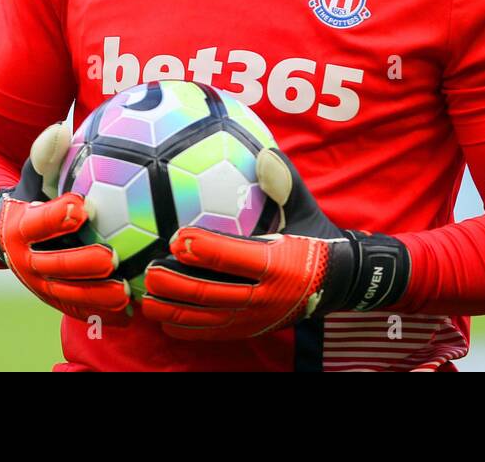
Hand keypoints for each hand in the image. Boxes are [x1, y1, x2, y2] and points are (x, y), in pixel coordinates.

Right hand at [0, 122, 131, 325]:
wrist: (13, 234)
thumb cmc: (35, 195)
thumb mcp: (36, 174)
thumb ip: (47, 153)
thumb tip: (60, 127)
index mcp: (20, 227)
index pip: (36, 223)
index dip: (55, 217)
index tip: (80, 207)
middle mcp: (25, 260)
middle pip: (52, 265)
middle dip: (80, 263)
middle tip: (110, 258)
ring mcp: (39, 285)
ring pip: (66, 294)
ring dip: (95, 295)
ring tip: (124, 293)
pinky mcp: (55, 300)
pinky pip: (77, 309)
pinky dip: (100, 313)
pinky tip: (129, 311)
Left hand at [140, 147, 408, 339]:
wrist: (338, 283)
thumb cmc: (315, 239)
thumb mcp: (305, 208)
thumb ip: (284, 181)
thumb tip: (263, 151)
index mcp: (278, 265)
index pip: (236, 259)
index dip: (206, 250)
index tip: (178, 238)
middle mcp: (266, 297)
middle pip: (213, 294)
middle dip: (178, 285)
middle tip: (150, 271)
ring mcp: (257, 319)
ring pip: (207, 319)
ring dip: (174, 311)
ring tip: (146, 299)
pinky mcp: (251, 331)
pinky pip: (213, 334)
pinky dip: (186, 329)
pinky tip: (164, 319)